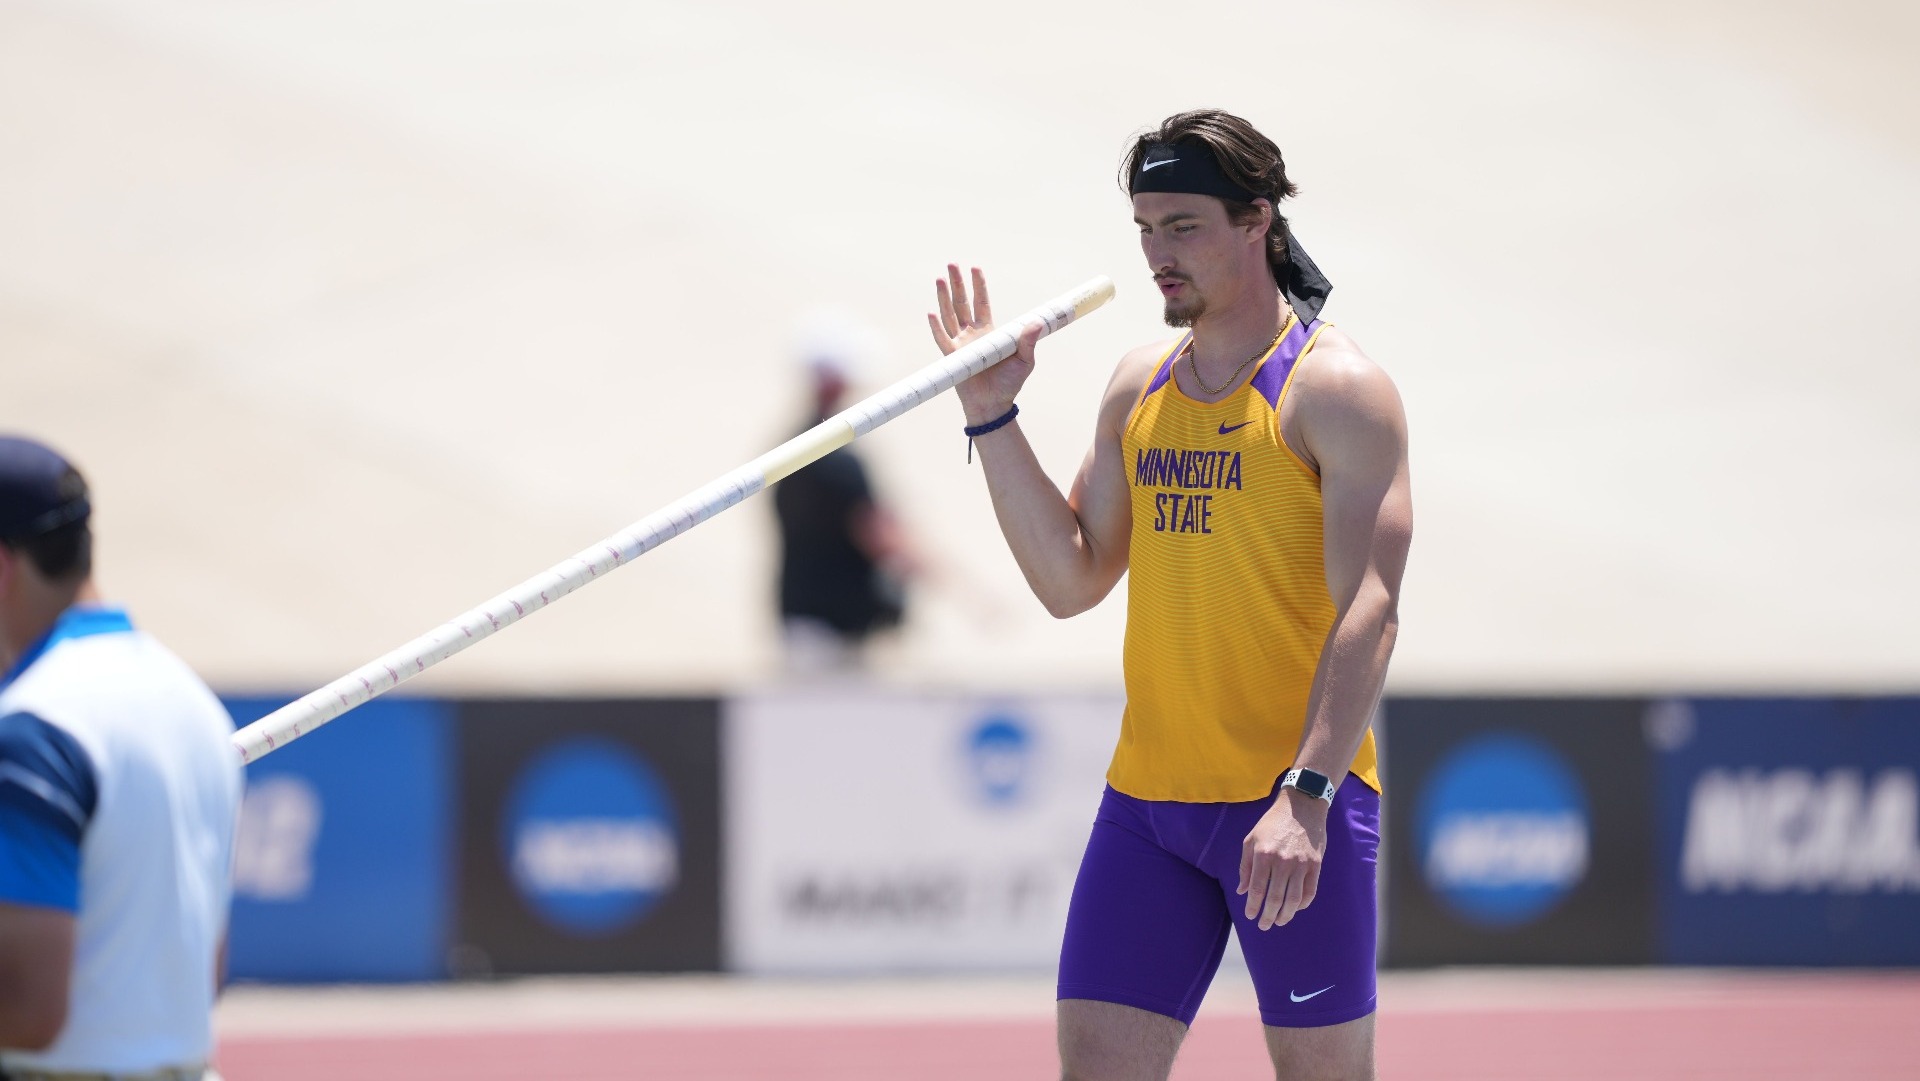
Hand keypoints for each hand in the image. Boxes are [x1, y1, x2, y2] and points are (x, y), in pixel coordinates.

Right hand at [928, 264, 1041, 425]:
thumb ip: (1029, 341)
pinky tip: (931, 312)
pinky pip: (942, 339)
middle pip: (962, 303)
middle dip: (957, 283)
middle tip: (952, 264)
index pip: (982, 302)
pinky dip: (937, 327)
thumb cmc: (1010, 383)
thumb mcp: (1025, 360)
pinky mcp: (952, 358)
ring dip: (943, 297)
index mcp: (989, 331)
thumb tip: (1036, 322)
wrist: (994, 405)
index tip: (975, 268)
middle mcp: (972, 335)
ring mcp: (960, 345)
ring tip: (939, 279)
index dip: (978, 285)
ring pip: (949, 315)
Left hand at [1237, 790, 1328, 929]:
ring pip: (1294, 899)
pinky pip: (1310, 891)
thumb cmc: (1272, 823)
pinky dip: (1303, 904)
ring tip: (1280, 921)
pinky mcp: (1315, 864)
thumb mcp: (1251, 839)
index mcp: (1263, 854)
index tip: (1250, 916)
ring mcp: (1301, 864)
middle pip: (1275, 898)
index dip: (1253, 906)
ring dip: (1286, 914)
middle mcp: (1282, 861)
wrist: (1302, 806)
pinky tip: (1296, 908)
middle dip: (1268, 916)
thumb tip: (1242, 891)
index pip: (1257, 889)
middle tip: (1264, 925)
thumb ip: (1245, 866)